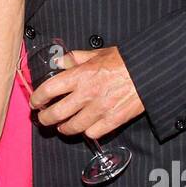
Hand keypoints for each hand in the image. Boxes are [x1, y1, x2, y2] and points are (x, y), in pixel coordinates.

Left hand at [29, 46, 143, 138]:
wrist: (150, 72)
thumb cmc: (126, 61)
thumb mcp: (98, 53)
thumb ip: (76, 58)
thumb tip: (60, 62)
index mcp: (80, 75)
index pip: (49, 90)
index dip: (37, 98)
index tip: (35, 102)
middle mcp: (87, 94)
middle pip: (55, 114)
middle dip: (45, 119)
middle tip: (44, 118)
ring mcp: (100, 109)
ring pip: (72, 127)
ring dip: (64, 128)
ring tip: (62, 126)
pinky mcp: (113, 120)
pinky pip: (92, 133)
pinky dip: (87, 132)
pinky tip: (86, 127)